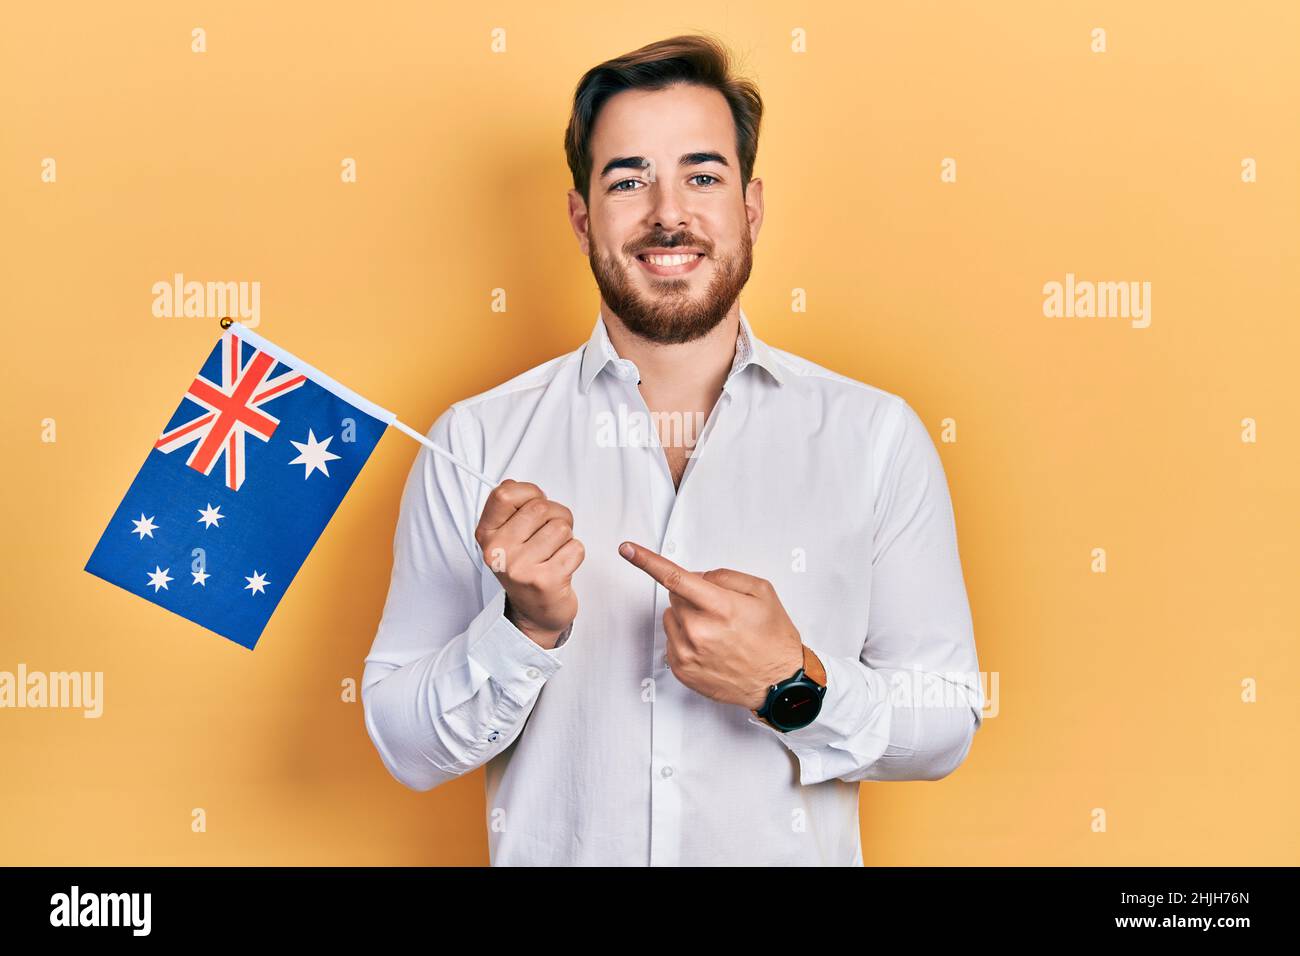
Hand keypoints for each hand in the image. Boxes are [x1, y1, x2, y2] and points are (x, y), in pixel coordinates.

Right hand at [475, 479, 583, 647]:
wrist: (535, 612)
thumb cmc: (526, 567)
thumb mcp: (507, 536)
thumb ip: (511, 509)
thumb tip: (520, 486)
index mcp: (486, 535)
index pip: (504, 493)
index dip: (529, 492)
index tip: (536, 504)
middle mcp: (499, 551)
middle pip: (540, 507)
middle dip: (556, 515)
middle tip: (551, 535)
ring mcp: (520, 568)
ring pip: (561, 527)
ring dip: (566, 537)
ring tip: (555, 553)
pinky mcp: (545, 581)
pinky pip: (575, 548)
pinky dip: (575, 554)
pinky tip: (562, 567)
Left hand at [617, 541, 803, 709]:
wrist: (778, 682)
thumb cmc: (772, 639)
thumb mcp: (761, 592)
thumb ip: (724, 576)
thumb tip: (698, 576)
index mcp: (719, 607)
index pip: (675, 577)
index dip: (647, 560)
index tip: (627, 549)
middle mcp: (699, 631)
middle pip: (675, 596)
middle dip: (692, 597)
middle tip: (720, 611)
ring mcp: (687, 653)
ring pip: (671, 618)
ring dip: (687, 618)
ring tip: (717, 632)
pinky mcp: (681, 669)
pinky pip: (672, 640)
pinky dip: (686, 639)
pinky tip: (711, 648)